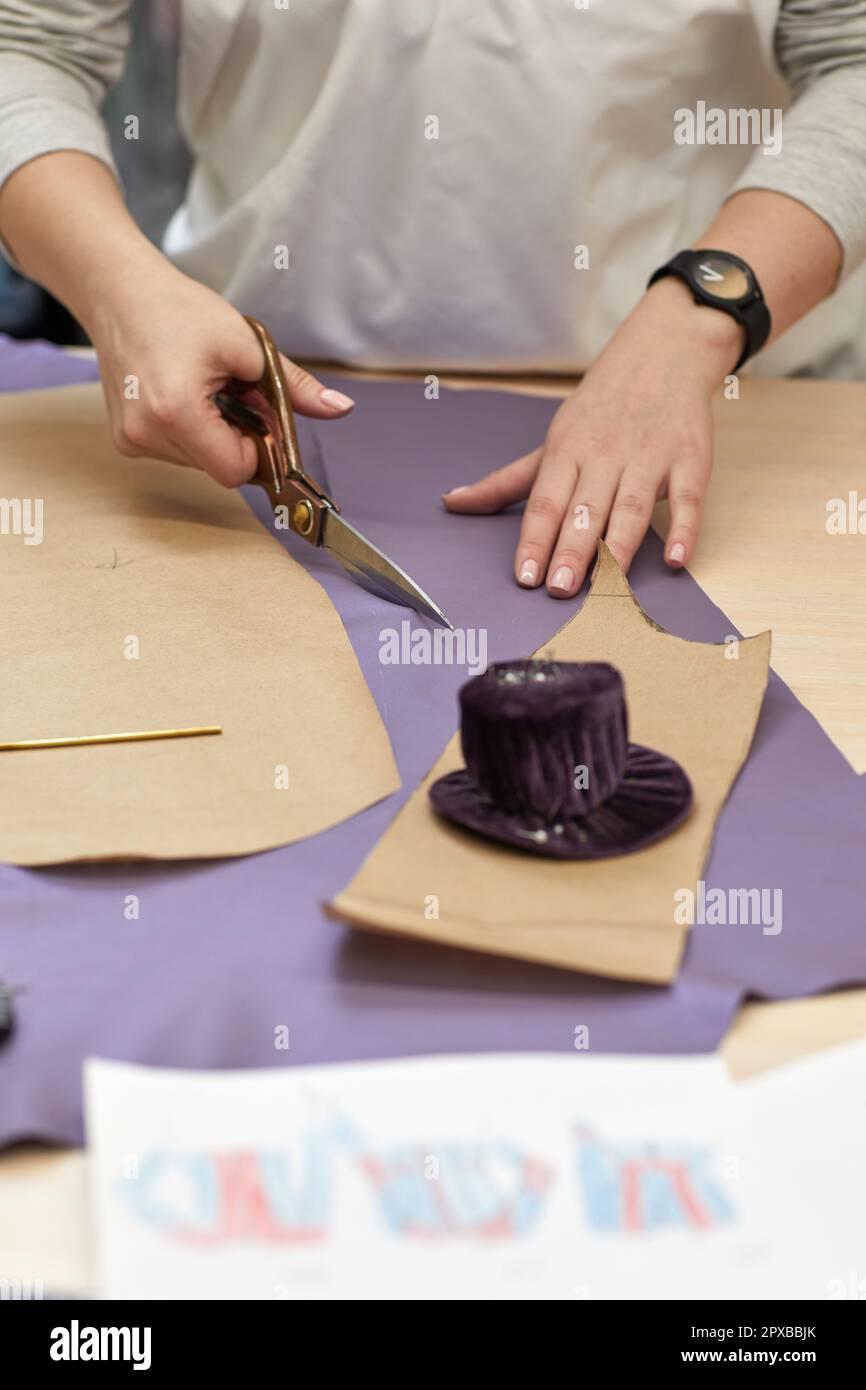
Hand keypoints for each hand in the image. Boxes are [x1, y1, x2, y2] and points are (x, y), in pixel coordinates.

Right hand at [89, 259, 354, 486]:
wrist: (118, 292)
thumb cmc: (178, 310)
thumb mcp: (248, 343)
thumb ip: (295, 386)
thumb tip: (342, 408)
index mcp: (176, 413)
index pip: (236, 470)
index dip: (257, 447)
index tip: (258, 412)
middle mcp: (147, 435)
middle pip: (219, 468)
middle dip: (237, 436)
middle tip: (231, 391)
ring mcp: (131, 440)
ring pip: (200, 462)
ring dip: (214, 433)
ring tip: (203, 387)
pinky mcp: (125, 439)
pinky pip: (178, 452)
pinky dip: (192, 430)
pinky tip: (183, 394)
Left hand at [443, 278, 742, 594]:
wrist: (664, 352)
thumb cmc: (600, 409)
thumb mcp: (550, 441)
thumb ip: (505, 482)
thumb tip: (451, 503)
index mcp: (567, 452)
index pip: (545, 502)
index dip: (534, 540)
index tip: (524, 577)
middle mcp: (605, 456)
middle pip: (586, 509)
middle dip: (571, 549)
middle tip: (558, 590)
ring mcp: (650, 458)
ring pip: (632, 508)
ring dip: (619, 547)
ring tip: (606, 585)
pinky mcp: (690, 460)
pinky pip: (688, 499)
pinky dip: (684, 530)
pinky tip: (675, 561)